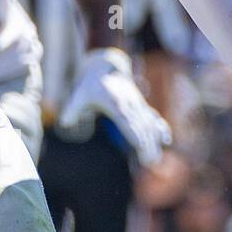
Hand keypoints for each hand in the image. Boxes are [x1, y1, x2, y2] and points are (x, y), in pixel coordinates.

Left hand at [59, 48, 171, 166]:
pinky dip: (160, 128)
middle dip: (147, 144)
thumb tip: (64, 122)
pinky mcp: (141, 106)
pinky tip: (166, 139)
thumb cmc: (91, 85)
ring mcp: (137, 105)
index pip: (127, 121)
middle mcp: (130, 104)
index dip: (135, 134)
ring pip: (149, 124)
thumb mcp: (79, 94)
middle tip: (150, 163)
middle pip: (142, 126)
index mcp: (116, 103)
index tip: (140, 147)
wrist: (106, 68)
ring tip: (155, 160)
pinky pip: (153, 117)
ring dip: (154, 141)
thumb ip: (72, 109)